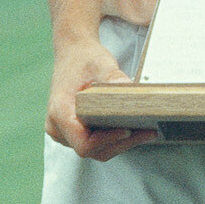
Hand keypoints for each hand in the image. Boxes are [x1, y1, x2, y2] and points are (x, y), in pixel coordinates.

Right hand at [46, 37, 155, 160]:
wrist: (73, 53)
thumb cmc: (84, 58)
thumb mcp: (101, 64)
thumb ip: (114, 78)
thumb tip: (132, 92)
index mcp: (59, 112)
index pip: (84, 143)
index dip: (107, 140)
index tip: (127, 130)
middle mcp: (57, 127)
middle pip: (91, 150)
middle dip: (120, 143)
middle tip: (147, 132)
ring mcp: (63, 132)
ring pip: (94, 150)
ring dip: (119, 144)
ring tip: (145, 132)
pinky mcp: (72, 132)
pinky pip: (94, 143)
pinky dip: (113, 139)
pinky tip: (133, 129)